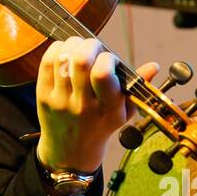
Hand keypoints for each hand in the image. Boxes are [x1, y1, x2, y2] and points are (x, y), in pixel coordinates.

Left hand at [36, 36, 158, 173]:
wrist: (72, 151)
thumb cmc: (101, 125)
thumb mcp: (125, 112)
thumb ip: (137, 87)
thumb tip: (153, 66)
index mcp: (108, 108)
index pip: (103, 73)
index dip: (107, 58)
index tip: (109, 60)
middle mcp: (83, 105)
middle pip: (81, 60)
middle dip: (90, 45)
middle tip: (93, 47)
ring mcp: (61, 100)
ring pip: (63, 58)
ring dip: (73, 44)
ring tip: (80, 48)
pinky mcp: (43, 96)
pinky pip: (46, 63)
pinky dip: (57, 49)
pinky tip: (65, 51)